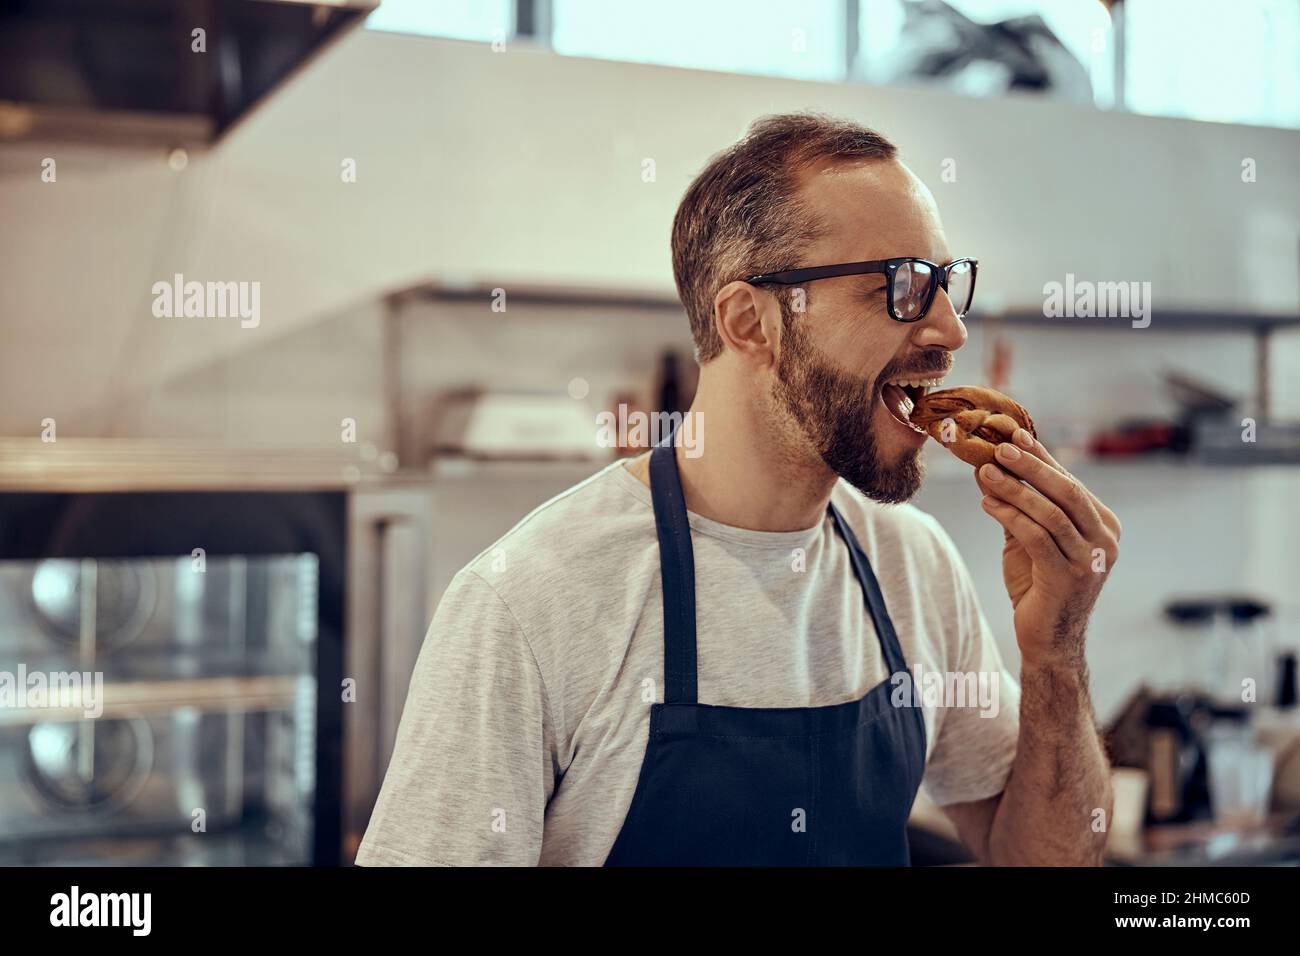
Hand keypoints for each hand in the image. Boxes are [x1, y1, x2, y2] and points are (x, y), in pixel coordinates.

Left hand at [974, 428, 1120, 665]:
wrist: (1048, 639)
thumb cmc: (1038, 585)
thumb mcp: (1027, 538)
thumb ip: (1016, 505)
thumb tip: (987, 466)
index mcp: (1104, 525)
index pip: (1070, 483)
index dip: (1042, 458)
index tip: (1014, 435)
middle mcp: (1105, 540)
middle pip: (1066, 491)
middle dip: (1031, 466)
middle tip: (1000, 447)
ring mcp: (1090, 560)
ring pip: (1051, 513)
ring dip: (1015, 489)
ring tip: (985, 472)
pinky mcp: (1068, 578)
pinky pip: (1036, 537)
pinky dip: (1010, 516)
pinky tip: (987, 503)